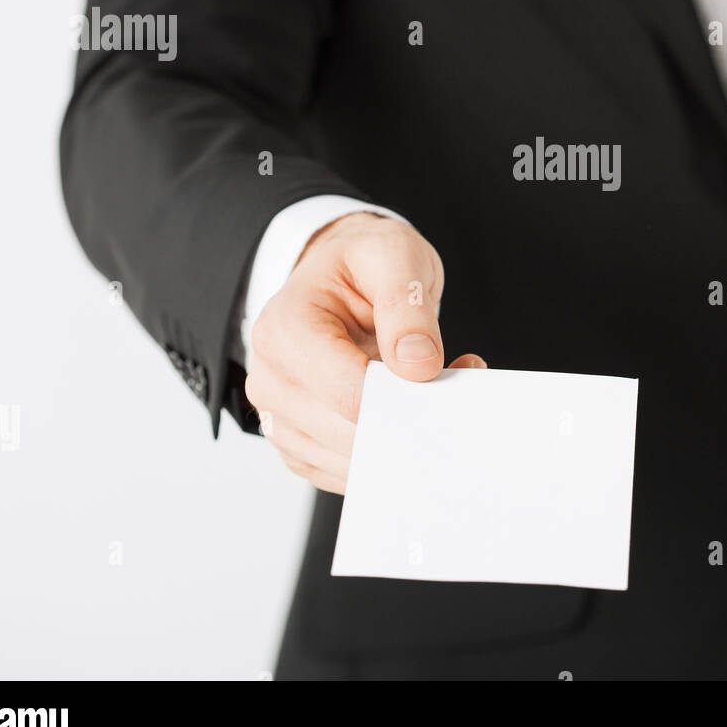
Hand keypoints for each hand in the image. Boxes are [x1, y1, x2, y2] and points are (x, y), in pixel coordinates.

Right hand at [245, 211, 484, 492]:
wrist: (340, 274)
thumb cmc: (362, 263)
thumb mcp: (392, 255)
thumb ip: (405, 305)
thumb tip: (417, 364)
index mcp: (284, 329)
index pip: (346, 391)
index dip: (402, 396)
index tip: (444, 379)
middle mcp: (272, 378)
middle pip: (347, 434)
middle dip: (409, 419)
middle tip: (454, 386)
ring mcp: (281, 415)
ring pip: (348, 462)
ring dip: (401, 440)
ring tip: (436, 392)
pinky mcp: (301, 442)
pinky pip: (345, 471)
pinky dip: (385, 454)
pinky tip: (409, 416)